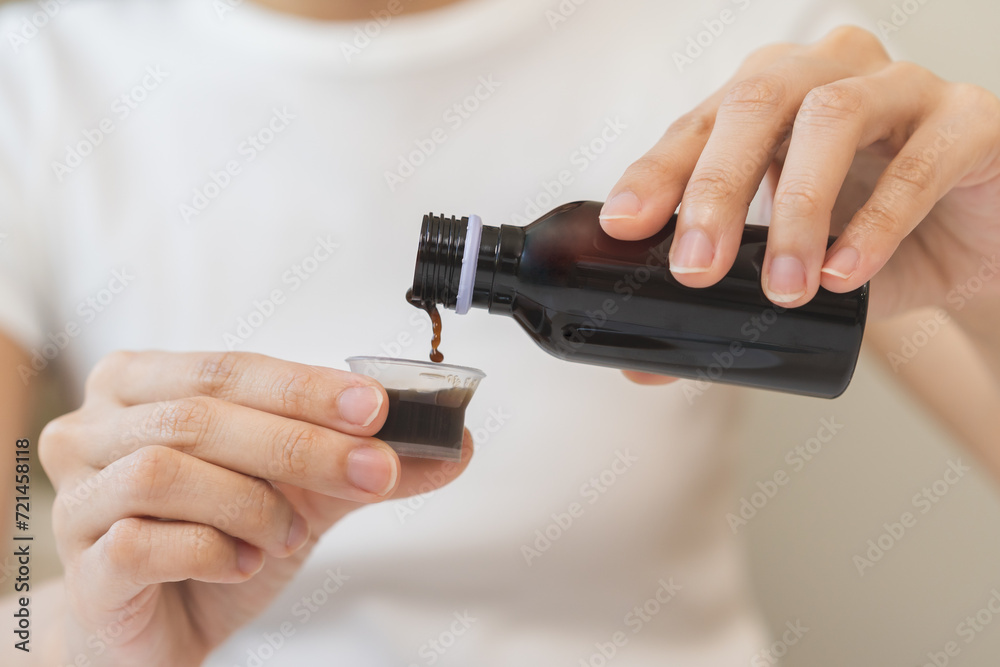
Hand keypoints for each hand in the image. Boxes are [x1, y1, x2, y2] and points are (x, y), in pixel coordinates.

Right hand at [40, 351, 472, 665]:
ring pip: (167, 472)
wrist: (154, 624)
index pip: (232, 367)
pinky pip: (142, 542)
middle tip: (375, 470)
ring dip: (253, 504)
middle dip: (302, 443)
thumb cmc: (213, 538)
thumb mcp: (300, 492)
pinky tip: (244, 563)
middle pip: (202, 415)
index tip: (377, 407)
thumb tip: (456, 446)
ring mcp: (78, 494)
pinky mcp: (82, 564)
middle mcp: (97, 426)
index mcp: (143, 384)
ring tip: (291, 533)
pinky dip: (212, 551)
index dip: (307, 387)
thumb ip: (364, 464)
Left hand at [599, 27, 999, 383]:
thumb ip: (719, 307)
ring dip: (797, 208)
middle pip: (755, 103)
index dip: (659, 171)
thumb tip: (641, 367)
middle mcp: (827, 74)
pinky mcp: (968, 121)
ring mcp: (901, 87)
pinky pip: (919, 161)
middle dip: (716, 188)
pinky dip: (877, 223)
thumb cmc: (870, 240)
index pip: (700, 123)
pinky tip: (846, 273)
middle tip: (696, 268)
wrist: (974, 249)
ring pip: (831, 118)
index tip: (626, 225)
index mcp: (769, 99)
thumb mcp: (784, 270)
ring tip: (783, 288)